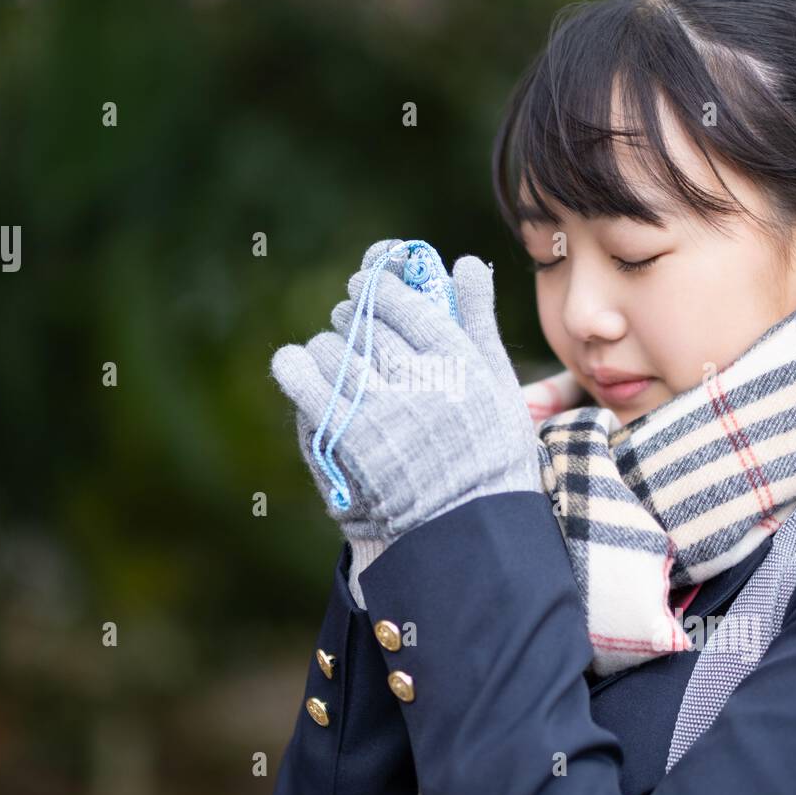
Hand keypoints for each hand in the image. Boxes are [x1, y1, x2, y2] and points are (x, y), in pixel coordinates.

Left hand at [270, 241, 542, 600]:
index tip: (369, 284)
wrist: (466, 531)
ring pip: (332, 347)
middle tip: (351, 322)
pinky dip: (295, 367)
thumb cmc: (490, 457)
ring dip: (329, 347)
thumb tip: (463, 263)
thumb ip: (478, 322)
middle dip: (353, 316)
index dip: (379, 284)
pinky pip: (304, 379)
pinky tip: (296, 366)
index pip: (403, 299)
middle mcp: (418, 378)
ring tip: (335, 359)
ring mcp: (379, 409)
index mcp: (459, 361)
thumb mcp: (500, 386)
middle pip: (364, 321)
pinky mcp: (344, 438)